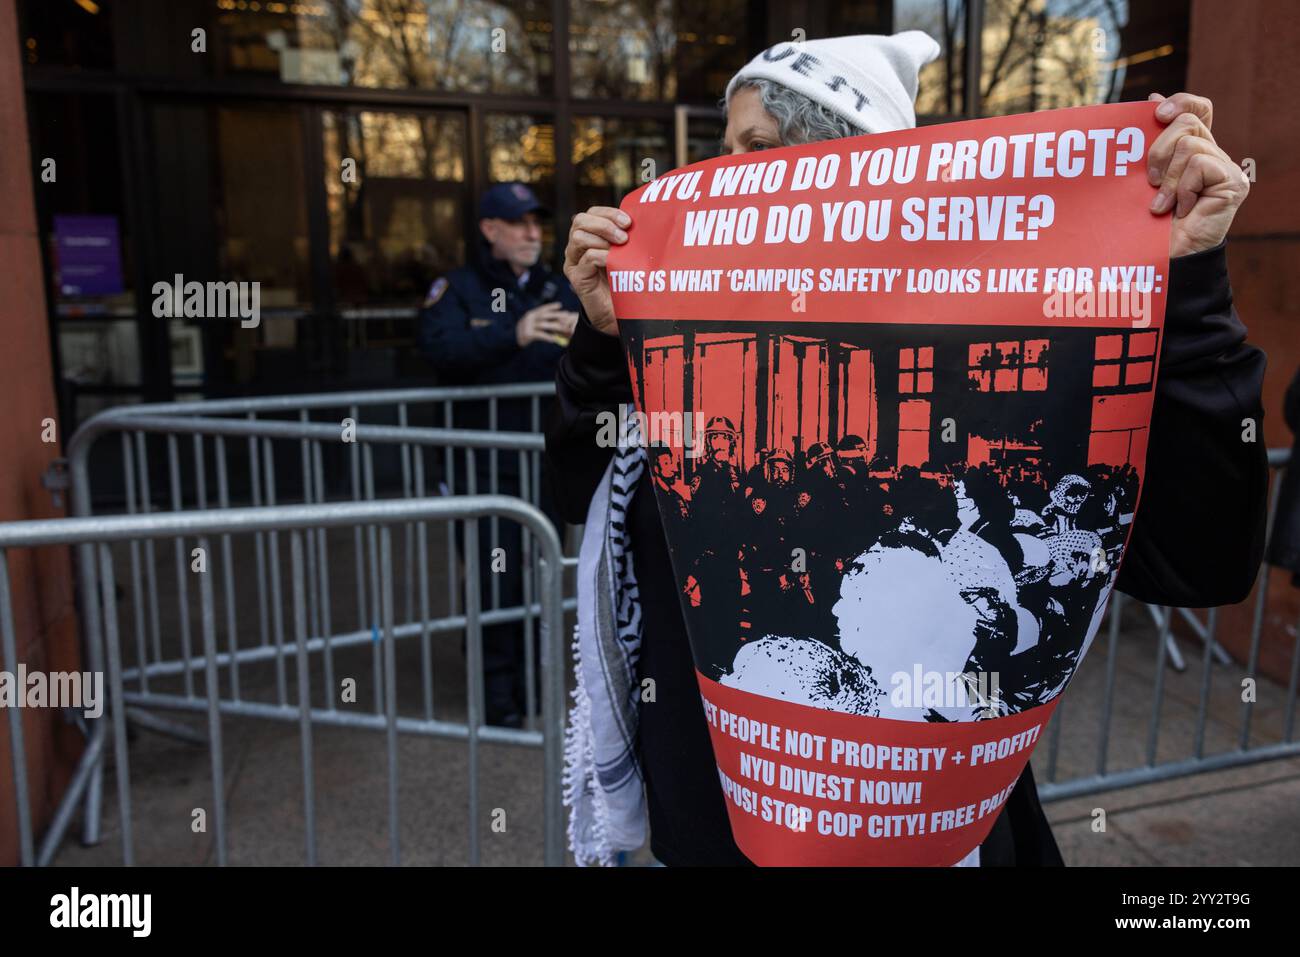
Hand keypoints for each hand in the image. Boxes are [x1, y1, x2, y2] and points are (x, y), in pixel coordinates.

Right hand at [516, 302, 577, 347]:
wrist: (511, 341)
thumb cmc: (524, 333)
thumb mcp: (530, 325)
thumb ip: (540, 321)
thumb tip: (554, 320)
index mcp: (530, 314)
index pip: (541, 309)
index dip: (551, 307)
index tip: (560, 305)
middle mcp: (529, 318)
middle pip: (545, 315)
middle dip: (556, 315)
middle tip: (566, 315)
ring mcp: (528, 326)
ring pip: (544, 325)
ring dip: (555, 327)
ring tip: (564, 329)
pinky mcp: (528, 334)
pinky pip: (540, 335)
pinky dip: (548, 337)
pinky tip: (554, 339)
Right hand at [563, 206, 629, 335]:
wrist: (619, 314)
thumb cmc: (625, 281)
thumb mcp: (626, 254)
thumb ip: (626, 238)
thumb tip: (643, 219)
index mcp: (589, 236)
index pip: (591, 213)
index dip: (608, 212)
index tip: (628, 221)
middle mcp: (577, 247)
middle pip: (580, 220)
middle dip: (604, 223)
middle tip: (624, 235)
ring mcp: (574, 261)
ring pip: (578, 236)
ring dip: (602, 238)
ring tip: (620, 248)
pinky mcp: (577, 277)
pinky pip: (586, 258)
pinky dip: (602, 255)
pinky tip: (614, 262)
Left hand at [1146, 92, 1249, 257]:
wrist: (1158, 259)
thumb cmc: (1144, 223)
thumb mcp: (1139, 177)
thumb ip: (1148, 142)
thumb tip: (1151, 97)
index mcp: (1191, 151)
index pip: (1197, 108)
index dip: (1181, 102)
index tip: (1155, 112)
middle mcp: (1212, 155)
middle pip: (1188, 123)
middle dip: (1158, 150)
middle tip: (1149, 181)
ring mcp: (1224, 169)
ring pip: (1191, 143)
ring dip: (1167, 177)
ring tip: (1162, 203)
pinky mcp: (1233, 183)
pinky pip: (1200, 164)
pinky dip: (1182, 187)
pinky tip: (1180, 209)